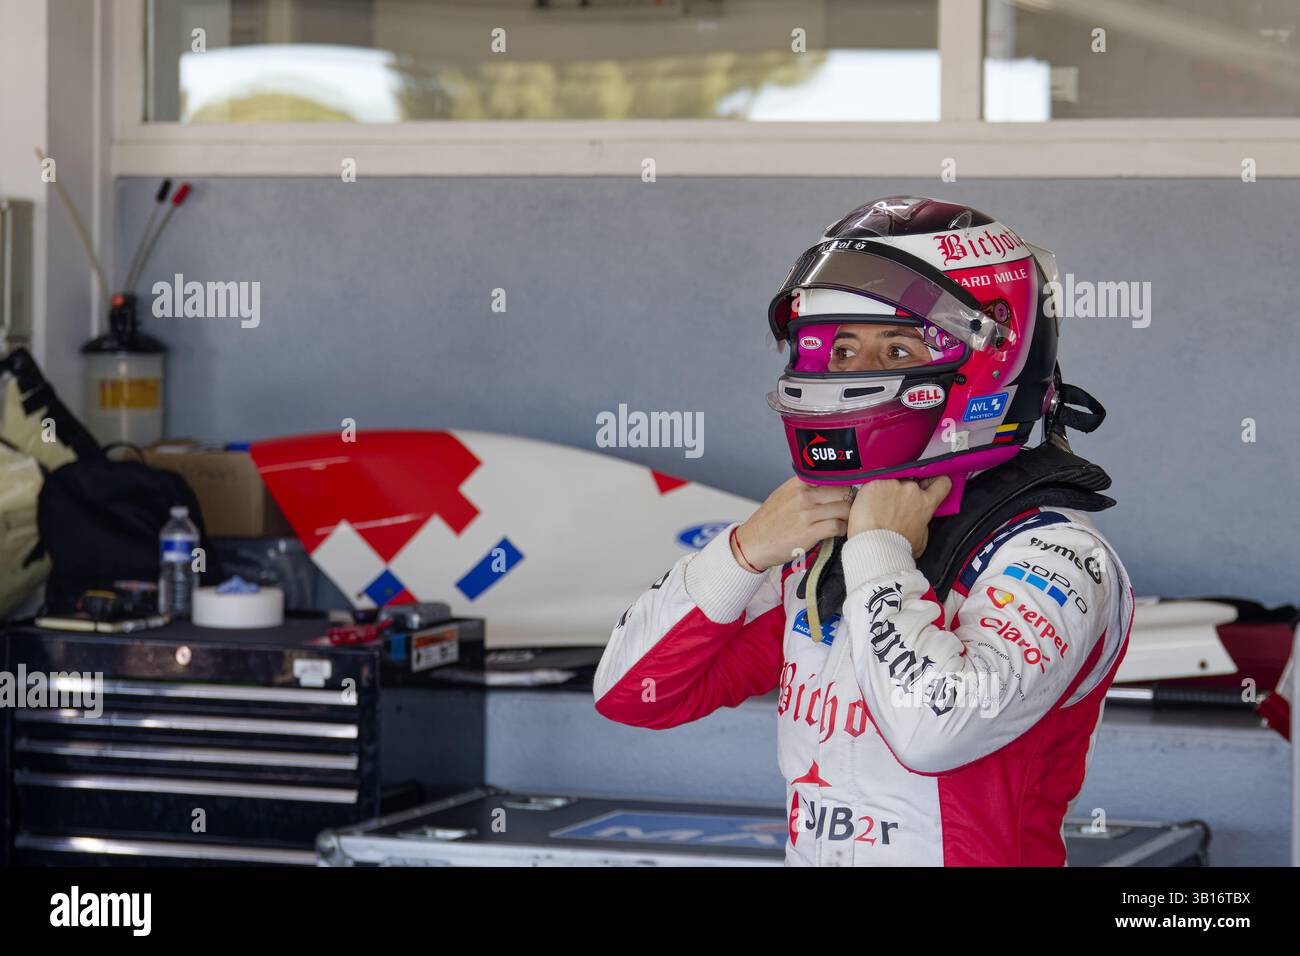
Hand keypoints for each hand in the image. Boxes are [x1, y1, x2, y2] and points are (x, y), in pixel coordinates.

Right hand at [732, 477, 853, 571]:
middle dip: (851, 500)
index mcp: (798, 483)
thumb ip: (805, 486)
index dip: (844, 484)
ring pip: (844, 509)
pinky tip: (839, 532)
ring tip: (846, 521)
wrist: (753, 542)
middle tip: (851, 508)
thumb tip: (828, 483)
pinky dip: (843, 530)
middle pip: (843, 491)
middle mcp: (803, 495)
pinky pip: (838, 526)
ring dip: (849, 516)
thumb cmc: (769, 521)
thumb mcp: (784, 494)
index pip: (832, 475)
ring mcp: (806, 514)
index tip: (848, 491)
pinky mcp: (810, 532)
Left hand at [847, 476, 951, 558]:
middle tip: (892, 508)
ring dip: (884, 494)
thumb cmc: (897, 547)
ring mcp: (892, 485)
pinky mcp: (874, 484)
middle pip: (909, 483)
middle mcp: (911, 490)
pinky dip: (870, 495)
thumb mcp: (921, 540)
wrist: (877, 547)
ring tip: (877, 512)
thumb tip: (920, 520)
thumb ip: (923, 523)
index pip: (941, 484)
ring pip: (890, 483)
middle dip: (901, 493)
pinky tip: (868, 508)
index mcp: (926, 504)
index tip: (929, 485)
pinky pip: (873, 485)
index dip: (936, 482)